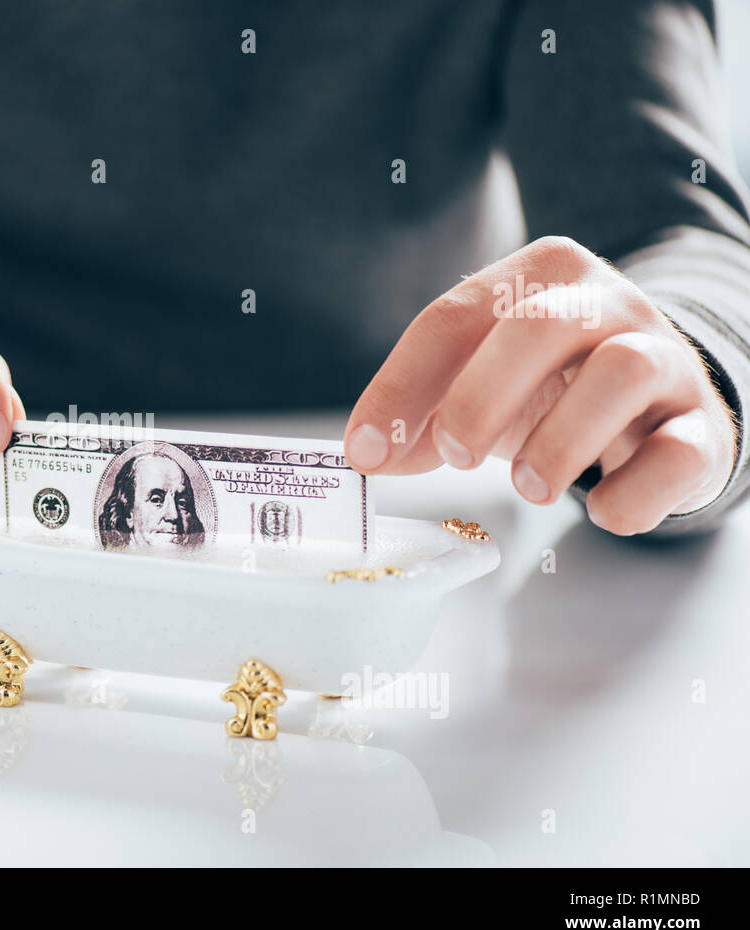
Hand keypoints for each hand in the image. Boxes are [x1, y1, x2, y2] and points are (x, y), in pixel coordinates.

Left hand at [343, 236, 736, 534]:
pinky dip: (633, 490)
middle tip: (451, 454)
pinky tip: (600, 509)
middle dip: (480, 395)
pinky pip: (679, 451)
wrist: (659, 401)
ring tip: (527, 487)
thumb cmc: (552, 388)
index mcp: (537, 279)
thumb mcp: (477, 386)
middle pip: (539, 325)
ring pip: (622, 371)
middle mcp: (607, 303)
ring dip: (561, 439)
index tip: (367, 448)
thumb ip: (418, 416)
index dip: (400, 385)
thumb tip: (368, 454)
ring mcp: (665, 359)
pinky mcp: (703, 424)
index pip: (454, 317)